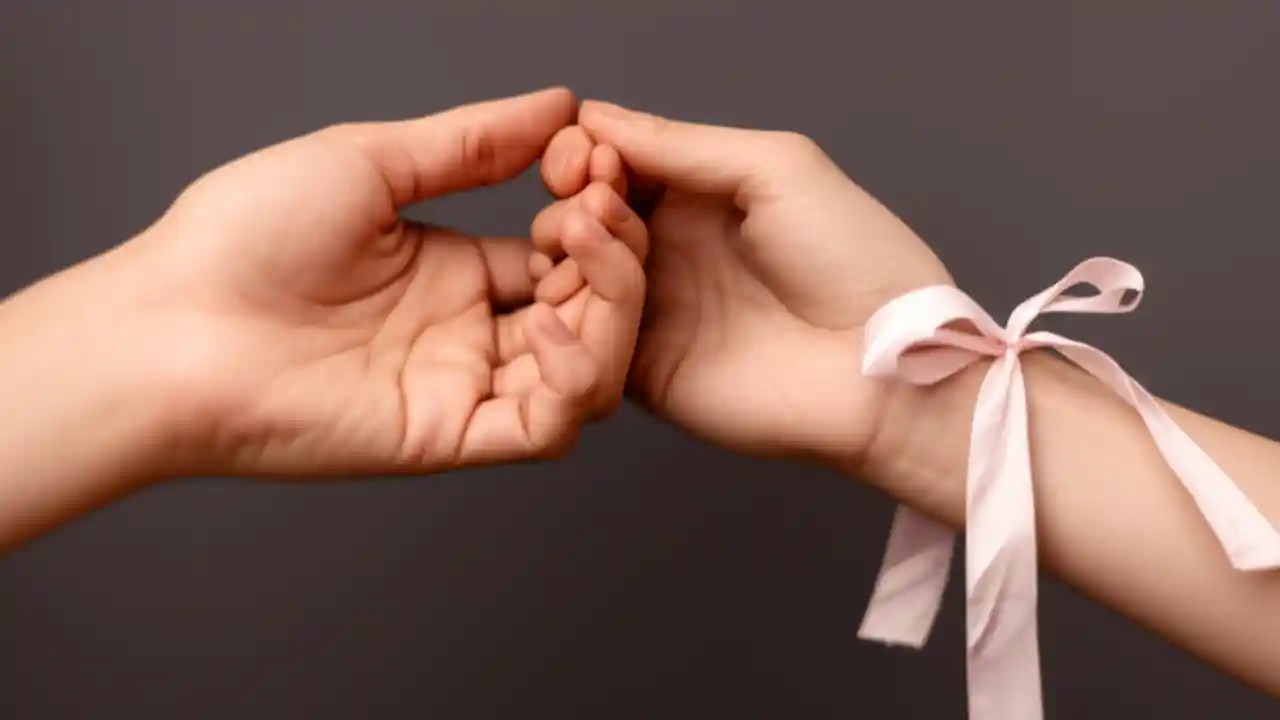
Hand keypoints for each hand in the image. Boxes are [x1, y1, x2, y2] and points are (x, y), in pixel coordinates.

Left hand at [112, 88, 642, 476]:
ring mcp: (462, 384)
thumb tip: (557, 105)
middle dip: (614, 258)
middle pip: (592, 311)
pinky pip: (547, 426)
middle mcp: (467, 330)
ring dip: (611, 313)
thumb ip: (473, 143)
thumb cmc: (244, 237)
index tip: (593, 169)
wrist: (173, 324)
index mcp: (453, 269)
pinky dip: (575, 379)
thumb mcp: (372, 162)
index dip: (593, 215)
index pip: (564, 254)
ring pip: (589, 372)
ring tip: (579, 254)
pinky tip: (550, 324)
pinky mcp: (450, 434)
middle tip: (595, 210)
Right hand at [538, 101, 950, 471]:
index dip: (585, 152)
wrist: (880, 369)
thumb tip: (598, 117)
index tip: (580, 154)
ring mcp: (654, 311)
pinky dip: (570, 305)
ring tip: (591, 237)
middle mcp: (670, 251)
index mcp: (702, 198)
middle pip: (583, 215)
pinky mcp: (642, 370)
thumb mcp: (776, 169)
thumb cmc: (854, 260)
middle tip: (594, 202)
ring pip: (571, 272)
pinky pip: (584, 335)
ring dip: (566, 246)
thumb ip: (682, 145)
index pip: (616, 164)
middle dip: (572, 199)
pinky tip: (584, 282)